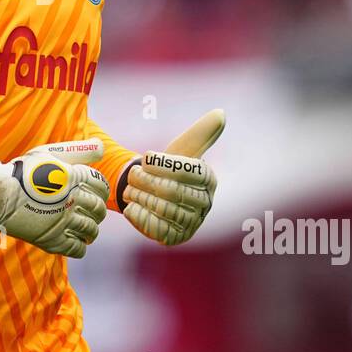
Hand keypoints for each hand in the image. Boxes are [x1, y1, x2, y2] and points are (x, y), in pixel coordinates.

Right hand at [0, 138, 109, 257]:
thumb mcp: (49, 154)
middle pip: (99, 208)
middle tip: (92, 214)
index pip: (101, 185)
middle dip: (98, 212)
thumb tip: (102, 148)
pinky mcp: (52, 239)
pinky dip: (79, 247)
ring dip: (91, 231)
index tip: (95, 194)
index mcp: (72, 177)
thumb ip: (77, 151)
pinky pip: (77, 249)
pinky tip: (74, 241)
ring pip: (91, 230)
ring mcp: (63, 221)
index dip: (101, 190)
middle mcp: (71, 199)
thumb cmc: (22, 172)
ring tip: (86, 231)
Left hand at [121, 110, 223, 245]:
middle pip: (172, 191)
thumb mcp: (183, 149)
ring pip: (163, 209)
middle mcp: (205, 202)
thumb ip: (200, 133)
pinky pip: (157, 229)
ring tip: (129, 189)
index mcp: (208, 179)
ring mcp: (192, 223)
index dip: (163, 163)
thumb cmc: (169, 169)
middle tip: (132, 174)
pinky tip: (131, 207)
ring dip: (141, 196)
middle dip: (147, 180)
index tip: (146, 157)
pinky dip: (140, 217)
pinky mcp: (176, 238)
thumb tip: (221, 113)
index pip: (187, 170)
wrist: (154, 195)